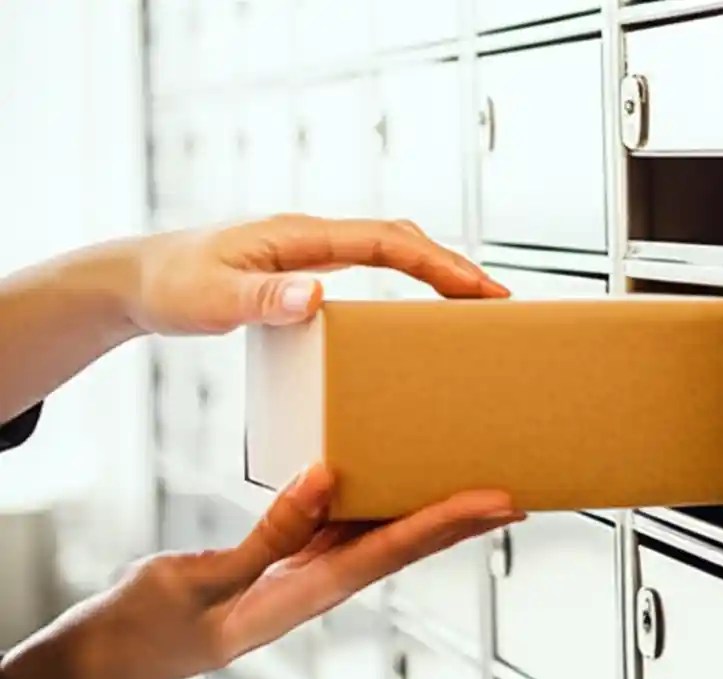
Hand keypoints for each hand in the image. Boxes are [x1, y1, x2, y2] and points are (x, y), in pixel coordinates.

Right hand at [0, 465, 523, 678]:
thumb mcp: (203, 578)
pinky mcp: (284, 566)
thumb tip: (325, 481)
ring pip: (379, 537)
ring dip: (426, 513)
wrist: (114, 655)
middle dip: (461, 520)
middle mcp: (318, 585)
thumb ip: (269, 534)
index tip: (498, 501)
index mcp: (305, 593)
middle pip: (405, 544)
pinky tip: (383, 482)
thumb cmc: (150, 627)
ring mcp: (303, 577)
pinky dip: (373, 506)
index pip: (393, 550)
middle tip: (513, 492)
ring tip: (468, 483)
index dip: (449, 523)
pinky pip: (341, 530)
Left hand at [128, 213, 508, 335]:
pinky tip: (418, 308)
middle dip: (453, 265)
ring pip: (392, 249)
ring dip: (436, 270)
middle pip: (402, 240)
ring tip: (473, 303)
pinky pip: (373, 266)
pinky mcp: (306, 269)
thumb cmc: (172, 285)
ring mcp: (311, 251)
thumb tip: (317, 293)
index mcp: (301, 238)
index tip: (479, 288)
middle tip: (496, 299)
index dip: (439, 263)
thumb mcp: (212, 298)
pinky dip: (408, 280)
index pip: (388, 242)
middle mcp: (314, 238)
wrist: (138, 279)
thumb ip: (262, 296)